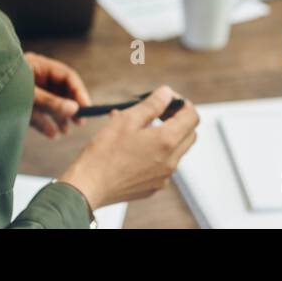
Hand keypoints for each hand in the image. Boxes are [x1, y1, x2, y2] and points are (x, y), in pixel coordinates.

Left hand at [24, 52, 89, 138]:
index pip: (67, 77)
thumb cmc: (0, 87)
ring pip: (50, 103)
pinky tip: (52, 134)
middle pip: (60, 91)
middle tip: (80, 123)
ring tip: (65, 131)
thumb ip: (51, 102)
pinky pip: (38, 113)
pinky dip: (45, 123)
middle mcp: (35, 77)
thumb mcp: (28, 95)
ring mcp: (27, 90)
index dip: (79, 92)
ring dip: (59, 117)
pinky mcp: (20, 104)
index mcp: (39, 66)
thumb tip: (75, 109)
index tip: (86, 108)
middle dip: (70, 107)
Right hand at [59, 87, 199, 208]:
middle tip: (156, 111)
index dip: (181, 103)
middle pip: (189, 133)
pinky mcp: (153, 186)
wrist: (88, 187)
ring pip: (175, 149)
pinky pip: (162, 165)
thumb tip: (167, 94)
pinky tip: (131, 147)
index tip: (166, 99)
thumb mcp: (127, 119)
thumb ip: (152, 104)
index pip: (192, 116)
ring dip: (163, 135)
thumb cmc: (104, 152)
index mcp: (167, 141)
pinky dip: (154, 152)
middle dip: (177, 119)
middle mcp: (171, 161)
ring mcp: (164, 177)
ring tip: (135, 126)